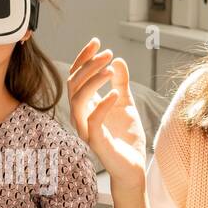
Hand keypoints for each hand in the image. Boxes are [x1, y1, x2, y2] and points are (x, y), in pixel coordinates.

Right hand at [67, 38, 148, 187]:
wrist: (133, 165)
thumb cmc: (125, 136)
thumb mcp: (126, 103)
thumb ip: (121, 83)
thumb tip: (118, 60)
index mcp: (84, 105)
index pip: (76, 76)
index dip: (84, 58)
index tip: (97, 42)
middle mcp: (80, 116)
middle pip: (74, 85)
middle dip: (89, 66)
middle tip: (107, 54)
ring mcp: (85, 129)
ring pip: (78, 100)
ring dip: (93, 81)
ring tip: (110, 70)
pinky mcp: (96, 142)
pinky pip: (93, 121)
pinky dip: (103, 105)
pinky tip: (115, 94)